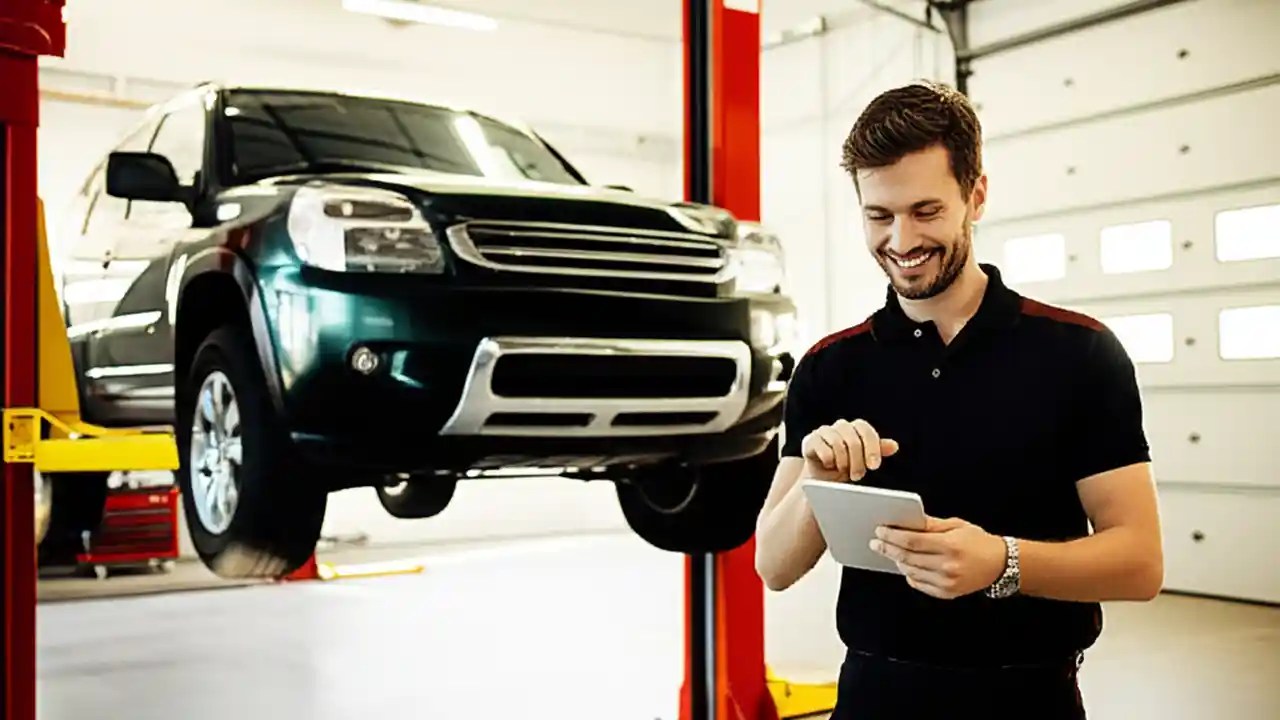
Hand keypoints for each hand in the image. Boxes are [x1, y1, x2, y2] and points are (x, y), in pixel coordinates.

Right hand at [800, 419, 898, 481]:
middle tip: (858, 476)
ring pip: (838, 443)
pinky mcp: (810, 440)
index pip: (865, 430)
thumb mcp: (864, 461)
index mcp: (855, 428)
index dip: (872, 448)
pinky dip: (829, 461)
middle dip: (857, 461)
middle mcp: (840, 426)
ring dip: (843, 463)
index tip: (874, 466)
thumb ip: (877, 451)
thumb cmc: (845, 467)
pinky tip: (829, 466)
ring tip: (843, 472)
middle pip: (853, 439)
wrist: (821, 479)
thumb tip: (894, 445)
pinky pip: (823, 449)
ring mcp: (824, 431)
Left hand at [869, 516, 1006, 599]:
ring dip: (897, 561)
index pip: (912, 541)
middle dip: (888, 548)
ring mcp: (947, 582)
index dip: (892, 536)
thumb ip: (930, 524)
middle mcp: (947, 566)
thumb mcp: (956, 525)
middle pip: (907, 557)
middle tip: (876, 542)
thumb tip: (908, 521)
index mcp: (949, 546)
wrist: (1000, 564)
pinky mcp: (947, 593)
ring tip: (890, 552)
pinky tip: (906, 565)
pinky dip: (909, 574)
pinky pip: (920, 584)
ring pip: (910, 572)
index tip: (880, 531)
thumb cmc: (978, 542)